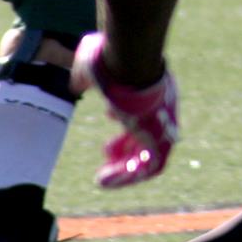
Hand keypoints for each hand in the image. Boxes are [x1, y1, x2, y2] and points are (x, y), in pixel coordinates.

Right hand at [71, 32, 180, 187]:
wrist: (129, 60)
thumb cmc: (109, 60)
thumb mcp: (92, 68)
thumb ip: (86, 77)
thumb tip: (77, 85)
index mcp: (152, 91)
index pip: (146, 109)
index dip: (127, 113)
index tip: (109, 114)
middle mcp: (163, 109)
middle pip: (151, 134)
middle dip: (128, 146)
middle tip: (106, 150)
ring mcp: (164, 125)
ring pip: (151, 156)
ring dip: (126, 168)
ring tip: (102, 177)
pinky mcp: (160, 140)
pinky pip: (151, 167)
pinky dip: (128, 177)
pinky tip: (103, 181)